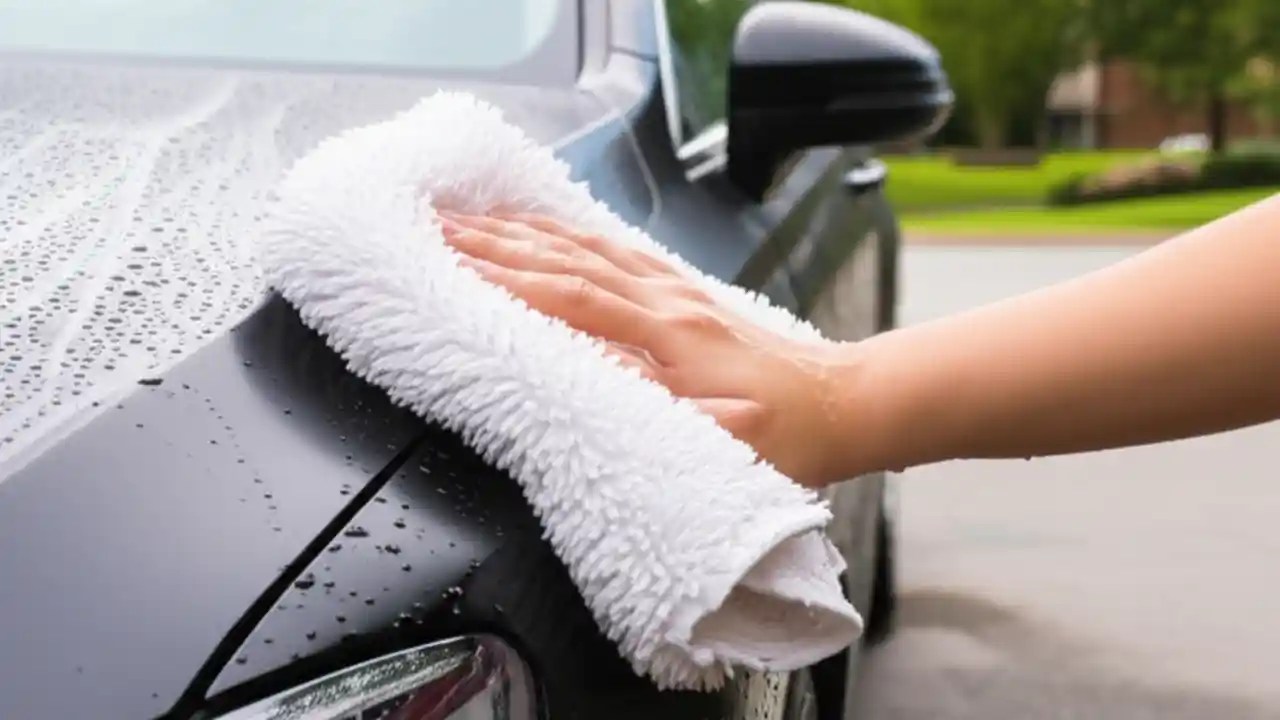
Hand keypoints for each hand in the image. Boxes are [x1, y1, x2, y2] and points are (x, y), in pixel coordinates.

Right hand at [439, 211, 863, 486]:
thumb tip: (589, 374)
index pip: (570, 296)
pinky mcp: (682, 291)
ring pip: (585, 247)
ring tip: (469, 218)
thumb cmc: (787, 434)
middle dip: (495, 243)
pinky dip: (567, 234)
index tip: (451, 262)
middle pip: (566, 259)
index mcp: (671, 335)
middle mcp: (667, 299)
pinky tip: (544, 229)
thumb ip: (656, 406)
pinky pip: (612, 249)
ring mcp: (675, 289)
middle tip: (435, 227)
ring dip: (522, 231)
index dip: (506, 279)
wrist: (845, 402)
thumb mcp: (723, 438)